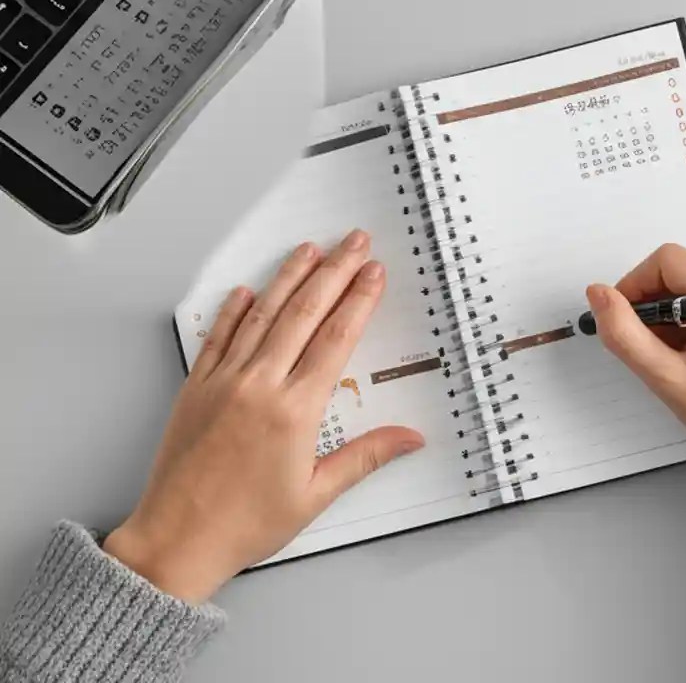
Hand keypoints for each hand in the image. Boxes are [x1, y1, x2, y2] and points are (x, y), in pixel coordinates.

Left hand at [104, 231, 424, 602]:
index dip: (359, 300)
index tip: (375, 273)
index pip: (336, 339)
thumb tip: (411, 438)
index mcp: (295, 411)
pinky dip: (234, 311)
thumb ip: (365, 456)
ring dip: (289, 278)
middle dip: (334, 272)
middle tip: (354, 243)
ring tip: (309, 250)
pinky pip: (218, 338)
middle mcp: (259, 386)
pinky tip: (248, 291)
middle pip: (304, 314)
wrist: (177, 539)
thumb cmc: (245, 524)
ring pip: (262, 316)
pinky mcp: (196, 389)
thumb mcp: (316, 494)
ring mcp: (224, 383)